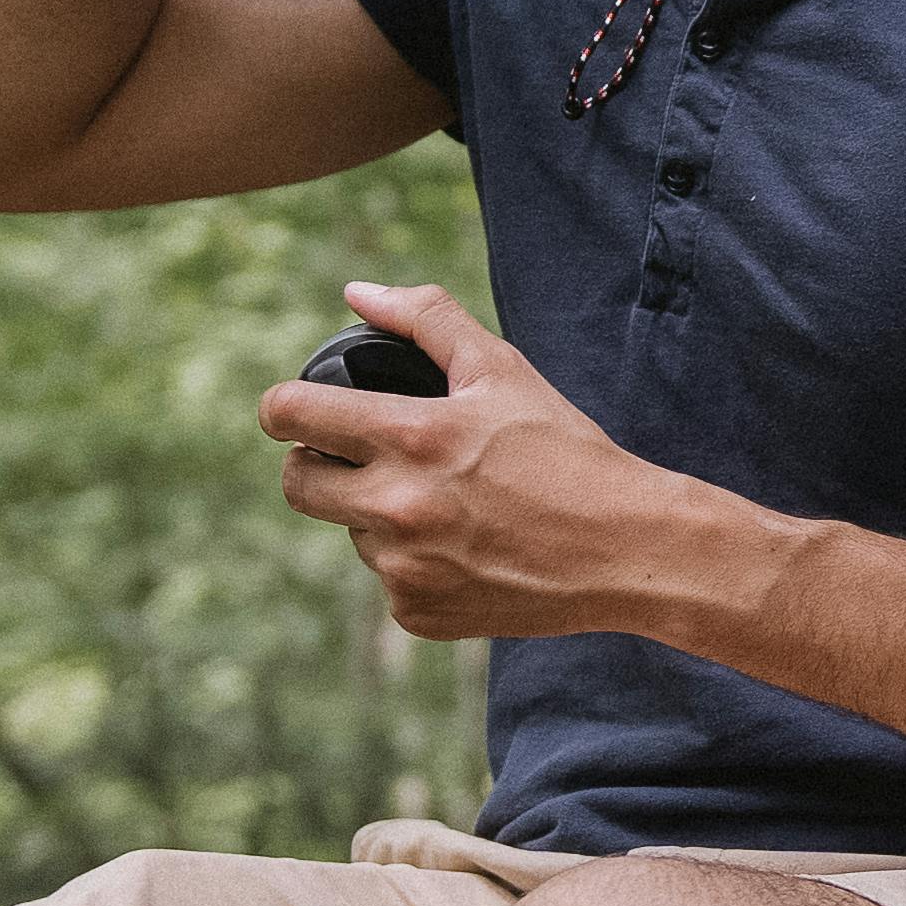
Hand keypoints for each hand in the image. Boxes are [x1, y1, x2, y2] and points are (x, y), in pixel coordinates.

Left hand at [263, 280, 722, 642]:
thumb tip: (357, 292)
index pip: (291, 416)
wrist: (624, 547)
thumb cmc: (565, 449)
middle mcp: (396, 507)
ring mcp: (403, 567)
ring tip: (450, 505)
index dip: (281, 409)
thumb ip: (425, 319)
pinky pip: (388, 578)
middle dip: (316, 464)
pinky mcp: (417, 612)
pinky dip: (415, 562)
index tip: (291, 413)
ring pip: (351, 531)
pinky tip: (469, 549)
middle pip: (296, 484)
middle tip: (360, 458)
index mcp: (409, 436)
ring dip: (378, 515)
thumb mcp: (501, 370)